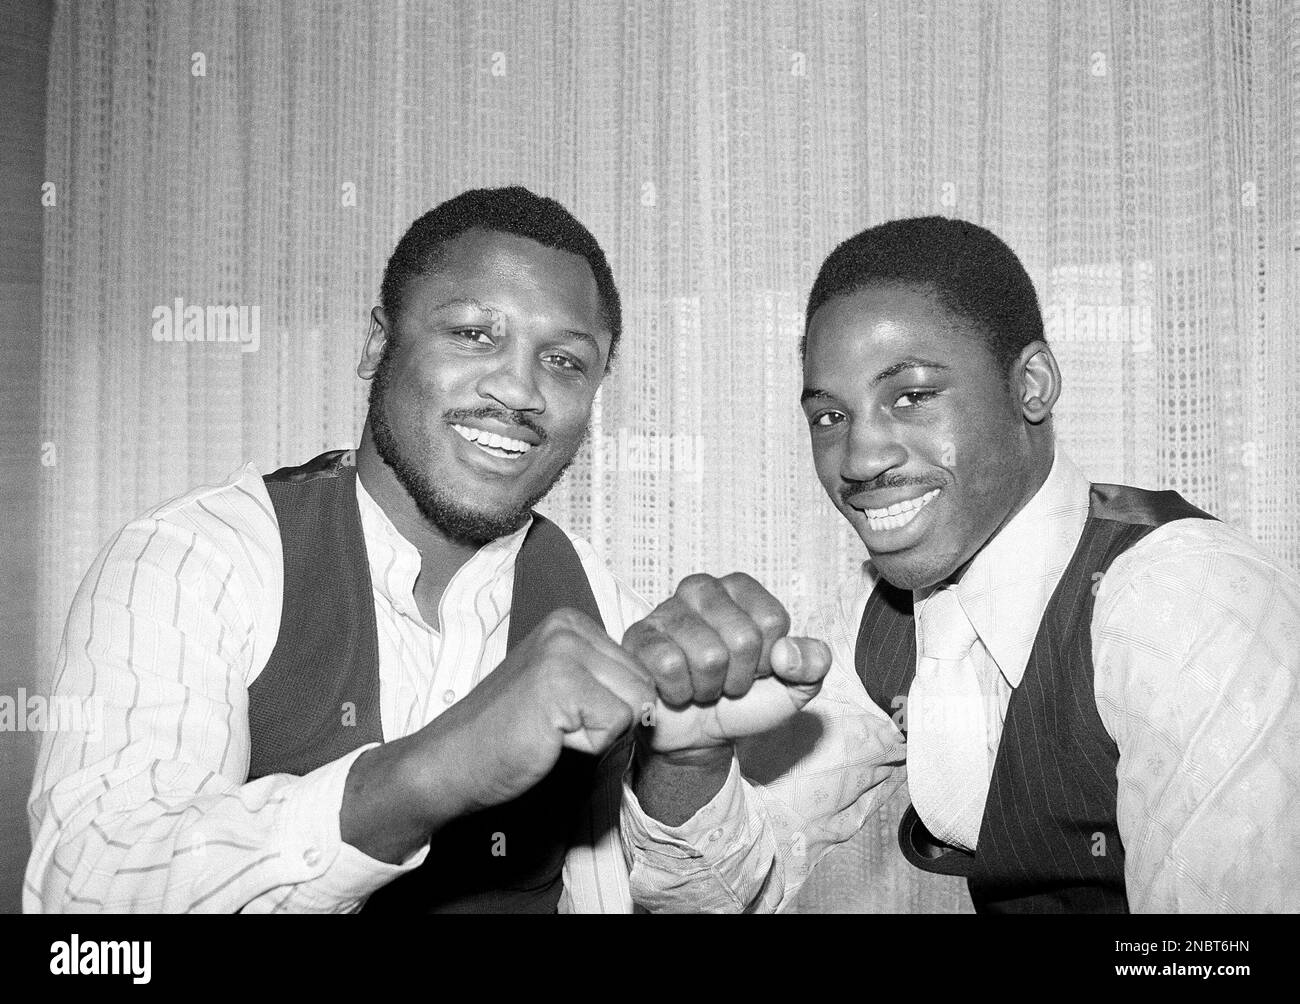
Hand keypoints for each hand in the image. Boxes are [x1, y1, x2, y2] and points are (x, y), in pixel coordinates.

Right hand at [404, 607, 654, 814]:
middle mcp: (568, 625)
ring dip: (599, 732)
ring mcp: (562, 650)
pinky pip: (617, 725)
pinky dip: (588, 746)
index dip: (612, 706)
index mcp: (572, 622)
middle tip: (556, 724)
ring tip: (553, 729)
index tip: (563, 711)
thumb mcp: (569, 689)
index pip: (643, 670)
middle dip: (609, 719)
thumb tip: (664, 695)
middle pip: (645, 686)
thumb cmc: (511, 734)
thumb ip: (610, 680)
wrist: (454, 761)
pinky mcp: (560, 682)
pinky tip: (549, 737)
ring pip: (636, 704)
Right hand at [622, 572, 830, 753]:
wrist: (700, 735)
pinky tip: (677, 689)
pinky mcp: (638, 638)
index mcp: (741, 589)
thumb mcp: (794, 687)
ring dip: (710, 688)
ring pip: (708, 656)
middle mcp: (702, 589)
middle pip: (743, 639)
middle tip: (726, 682)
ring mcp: (666, 611)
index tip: (757, 669)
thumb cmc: (745, 700)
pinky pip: (670, 666)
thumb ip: (813, 664)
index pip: (772, 621)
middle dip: (740, 678)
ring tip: (702, 686)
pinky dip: (681, 692)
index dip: (770, 660)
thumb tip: (788, 654)